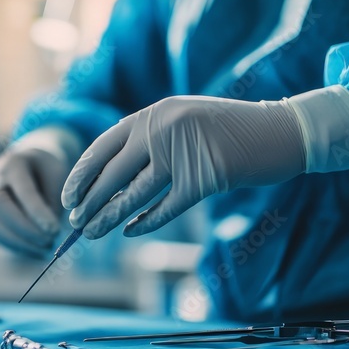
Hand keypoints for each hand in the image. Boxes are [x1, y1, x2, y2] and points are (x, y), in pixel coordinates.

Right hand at [0, 128, 81, 256]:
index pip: (22, 189)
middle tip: (48, 242)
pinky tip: (33, 250)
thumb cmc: (46, 172)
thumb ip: (52, 202)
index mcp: (14, 163)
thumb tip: (49, 233)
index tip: (54, 230)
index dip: (36, 212)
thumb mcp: (57, 177)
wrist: (29, 165)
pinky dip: (11, 246)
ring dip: (16, 241)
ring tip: (43, 250)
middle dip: (24, 229)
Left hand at [62, 87, 348, 238]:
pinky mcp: (204, 179)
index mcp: (154, 114)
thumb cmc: (230, 130)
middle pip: (113, 174)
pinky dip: (145, 223)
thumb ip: (150, 138)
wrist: (281, 131)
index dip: (81, 173)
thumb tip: (109, 176)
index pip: (103, 146)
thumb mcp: (183, 120)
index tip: (67, 196)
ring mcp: (183, 154)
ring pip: (133, 195)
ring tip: (92, 234)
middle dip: (90, 201)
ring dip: (108, 217)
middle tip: (75, 223)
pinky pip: (165, 208)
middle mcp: (163, 130)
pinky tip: (129, 233)